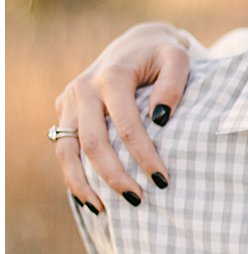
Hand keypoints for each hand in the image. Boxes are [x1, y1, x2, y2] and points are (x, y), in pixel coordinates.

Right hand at [53, 22, 190, 212]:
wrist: (134, 43)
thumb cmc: (161, 54)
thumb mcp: (177, 58)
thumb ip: (174, 84)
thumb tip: (161, 118)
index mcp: (111, 76)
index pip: (127, 126)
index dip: (144, 156)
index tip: (163, 180)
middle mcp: (83, 89)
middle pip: (93, 143)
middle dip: (114, 176)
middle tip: (138, 200)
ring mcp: (69, 101)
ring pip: (66, 150)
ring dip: (83, 184)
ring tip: (104, 210)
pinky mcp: (63, 111)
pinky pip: (63, 149)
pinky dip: (73, 175)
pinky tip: (90, 198)